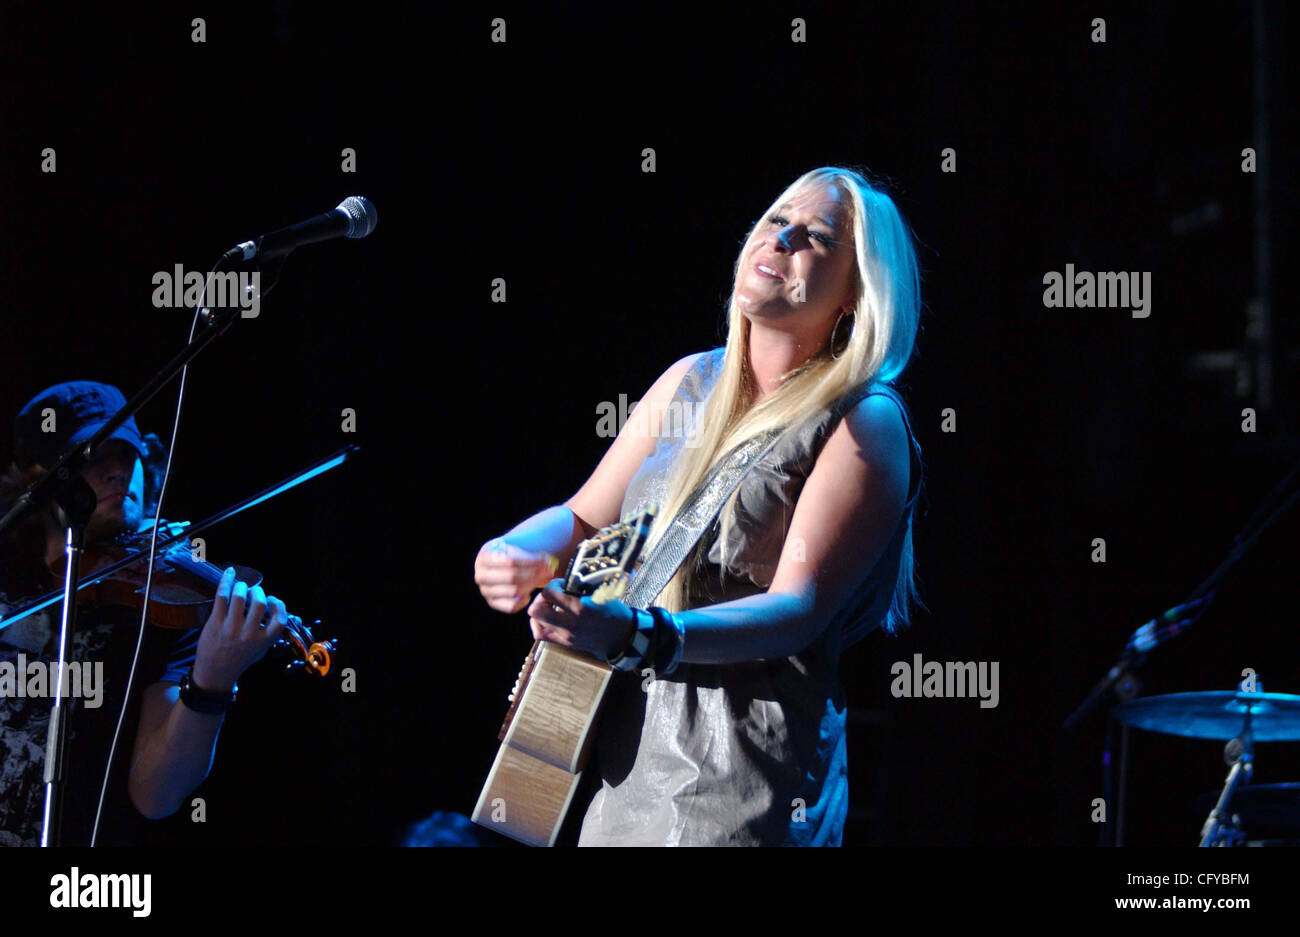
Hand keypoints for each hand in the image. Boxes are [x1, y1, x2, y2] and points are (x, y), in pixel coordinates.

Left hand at [192, 567, 289, 692]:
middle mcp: (249, 634)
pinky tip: (229, 573)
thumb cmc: (240, 660)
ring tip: (241, 587)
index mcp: (263, 641)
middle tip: (254, 592)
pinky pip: (222, 597)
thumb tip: (279, 611)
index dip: (279, 606)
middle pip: (260, 603)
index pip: (280, 619)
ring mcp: (231, 628)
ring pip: (240, 597)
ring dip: (242, 586)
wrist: (214, 674)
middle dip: (258, 592)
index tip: (274, 601)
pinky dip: (226, 581)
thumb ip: (270, 633)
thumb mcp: (261, 651)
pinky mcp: (215, 622)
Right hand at [474, 537, 557, 613]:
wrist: (503, 564)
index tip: (546, 561)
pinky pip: (511, 606)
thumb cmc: (514, 554)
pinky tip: (529, 591)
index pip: (510, 561)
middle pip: (512, 577)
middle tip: (549, 570)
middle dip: (534, 574)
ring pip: (514, 591)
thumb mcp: (517, 547)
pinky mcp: (492, 603)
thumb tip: (547, 562)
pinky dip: (524, 600)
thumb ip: (530, 553)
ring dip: (533, 585)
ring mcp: (485, 590)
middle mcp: (481, 575)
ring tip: (544, 578)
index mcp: (484, 556)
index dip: (531, 562)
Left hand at [526, 579, 636, 659]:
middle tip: (551, 596)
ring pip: (535, 622)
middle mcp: (569, 623)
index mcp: (579, 608)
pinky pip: (540, 635)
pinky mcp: (564, 643)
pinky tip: (547, 619)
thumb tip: (567, 580)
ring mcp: (565, 635)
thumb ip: (582, 586)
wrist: (621, 636)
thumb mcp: (601, 594)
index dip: (553, 584)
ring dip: (540, 611)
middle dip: (540, 599)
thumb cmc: (613, 612)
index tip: (562, 585)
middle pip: (536, 610)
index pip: (549, 592)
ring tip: (550, 607)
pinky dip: (539, 624)